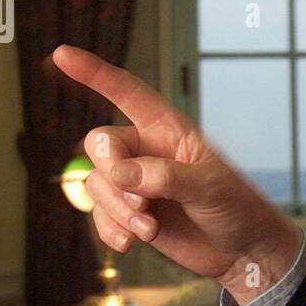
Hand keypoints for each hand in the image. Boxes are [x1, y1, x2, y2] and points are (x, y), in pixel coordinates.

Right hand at [49, 45, 301, 300]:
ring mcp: (136, 183)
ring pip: (96, 183)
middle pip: (101, 144)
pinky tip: (132, 243)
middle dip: (112, 174)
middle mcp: (147, 151)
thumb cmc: (238, 207)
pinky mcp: (131, 214)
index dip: (94, 73)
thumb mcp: (210, 187)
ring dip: (117, 210)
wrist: (243, 251)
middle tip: (141, 203)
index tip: (62, 55)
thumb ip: (165, 177)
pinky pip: (99, 215)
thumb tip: (120, 173)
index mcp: (169, 130)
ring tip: (149, 228)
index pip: (127, 93)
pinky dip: (110, 230)